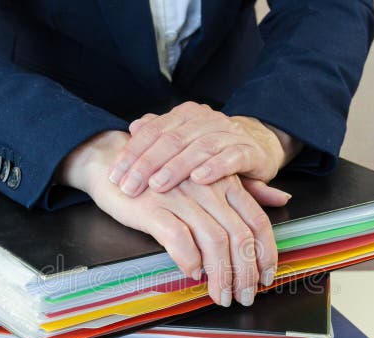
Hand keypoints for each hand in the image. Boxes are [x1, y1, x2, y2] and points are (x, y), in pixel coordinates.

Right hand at [58, 131, 282, 305]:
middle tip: (243, 297)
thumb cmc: (164, 175)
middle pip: (239, 237)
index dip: (266, 253)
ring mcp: (182, 197)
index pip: (257, 221)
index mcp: (226, 183)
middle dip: (245, 273)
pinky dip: (189, 260)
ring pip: (214, 241)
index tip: (265, 278)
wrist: (114, 160)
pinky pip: (178, 238)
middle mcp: (208, 188)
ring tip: (220, 296)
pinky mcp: (153, 207)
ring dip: (221, 275)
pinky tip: (191, 274)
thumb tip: (283, 197)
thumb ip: (247, 190)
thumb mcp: (209, 178)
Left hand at [108, 101, 301, 196]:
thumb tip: (134, 127)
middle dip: (148, 164)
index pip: (153, 131)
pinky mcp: (250, 151)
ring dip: (177, 167)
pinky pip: (232, 158)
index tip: (115, 177)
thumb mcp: (184, 143)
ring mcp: (230, 134)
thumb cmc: (213, 151)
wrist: (258, 146)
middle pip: (172, 139)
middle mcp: (207, 120)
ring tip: (158, 185)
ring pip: (199, 147)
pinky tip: (199, 180)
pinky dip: (215, 168)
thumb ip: (160, 134)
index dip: (132, 154)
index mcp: (186, 115)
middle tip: (130, 186)